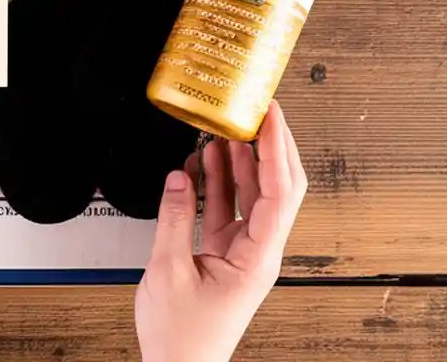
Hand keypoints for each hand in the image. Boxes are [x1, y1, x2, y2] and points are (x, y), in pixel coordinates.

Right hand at [135, 100, 307, 361]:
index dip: (275, 148)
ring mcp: (243, 251)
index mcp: (257, 257)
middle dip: (269, 146)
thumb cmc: (182, 337)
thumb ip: (175, 219)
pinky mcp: (225, 254)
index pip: (278, 190)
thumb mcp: (168, 271)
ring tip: (227, 126)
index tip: (270, 115)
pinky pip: (227, 208)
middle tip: (258, 110)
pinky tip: (204, 162)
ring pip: (251, 194)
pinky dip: (217, 182)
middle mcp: (258, 251)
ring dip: (240, 160)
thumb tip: (179, 178)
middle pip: (277, 187)